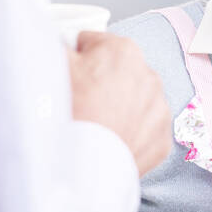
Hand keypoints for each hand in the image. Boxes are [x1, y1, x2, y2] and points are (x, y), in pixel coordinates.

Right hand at [68, 32, 170, 176]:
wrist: (81, 169)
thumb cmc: (68, 113)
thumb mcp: (50, 64)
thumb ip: (55, 44)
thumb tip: (56, 42)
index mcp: (123, 50)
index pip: (92, 43)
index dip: (75, 59)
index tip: (68, 75)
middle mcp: (150, 77)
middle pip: (116, 73)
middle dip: (99, 84)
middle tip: (79, 103)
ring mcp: (159, 111)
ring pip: (133, 102)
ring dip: (117, 109)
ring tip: (93, 124)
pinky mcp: (161, 142)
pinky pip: (144, 132)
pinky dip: (129, 135)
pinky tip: (108, 140)